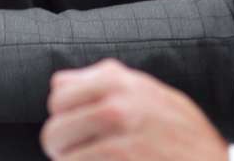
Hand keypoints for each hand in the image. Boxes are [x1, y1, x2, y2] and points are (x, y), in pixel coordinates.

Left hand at [41, 59, 227, 160]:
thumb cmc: (179, 129)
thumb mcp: (146, 91)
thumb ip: (104, 82)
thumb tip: (57, 85)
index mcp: (117, 80)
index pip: (58, 97)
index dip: (64, 117)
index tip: (75, 130)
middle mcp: (116, 106)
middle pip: (55, 131)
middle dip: (61, 148)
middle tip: (75, 155)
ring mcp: (121, 142)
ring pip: (66, 158)